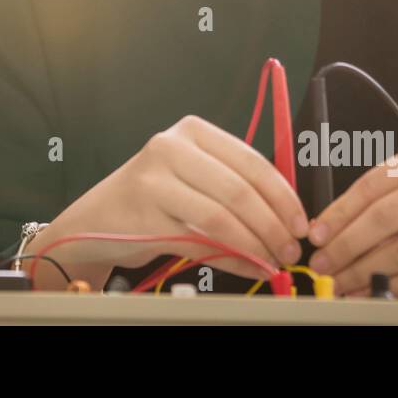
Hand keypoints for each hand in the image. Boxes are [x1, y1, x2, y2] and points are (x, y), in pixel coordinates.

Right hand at [42, 115, 308, 280]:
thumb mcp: (193, 174)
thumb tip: (288, 215)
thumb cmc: (156, 196)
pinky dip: (231, 259)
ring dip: (255, 245)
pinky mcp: (145, 218)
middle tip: (291, 248)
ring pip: (220, 218)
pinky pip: (201, 243)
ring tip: (272, 261)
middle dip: (272, 225)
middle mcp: (169, 148)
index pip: (250, 160)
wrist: (97, 219)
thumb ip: (234, 183)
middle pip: (238, 190)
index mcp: (192, 131)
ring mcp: (153, 182)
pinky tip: (248, 267)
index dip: (282, 195)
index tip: (301, 222)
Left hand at [304, 135, 397, 308]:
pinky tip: (369, 292)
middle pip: (385, 215)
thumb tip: (330, 226)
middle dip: (345, 243)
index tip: (316, 231)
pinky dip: (389, 288)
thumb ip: (391, 198)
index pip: (377, 181)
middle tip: (321, 262)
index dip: (340, 210)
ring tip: (339, 281)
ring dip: (361, 270)